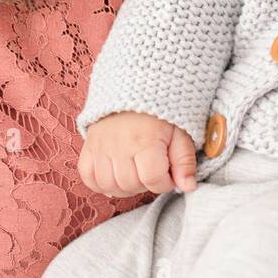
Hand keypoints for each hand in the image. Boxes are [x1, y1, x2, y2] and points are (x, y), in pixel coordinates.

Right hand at [78, 112, 196, 197]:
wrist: (133, 89)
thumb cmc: (160, 114)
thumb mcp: (181, 132)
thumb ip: (185, 161)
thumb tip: (188, 187)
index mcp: (145, 140)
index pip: (153, 179)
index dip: (165, 183)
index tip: (168, 174)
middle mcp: (119, 145)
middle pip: (130, 185)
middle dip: (146, 184)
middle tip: (152, 170)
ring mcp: (101, 147)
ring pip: (109, 185)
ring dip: (125, 187)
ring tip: (136, 174)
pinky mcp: (88, 147)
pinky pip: (89, 178)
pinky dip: (101, 183)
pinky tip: (116, 176)